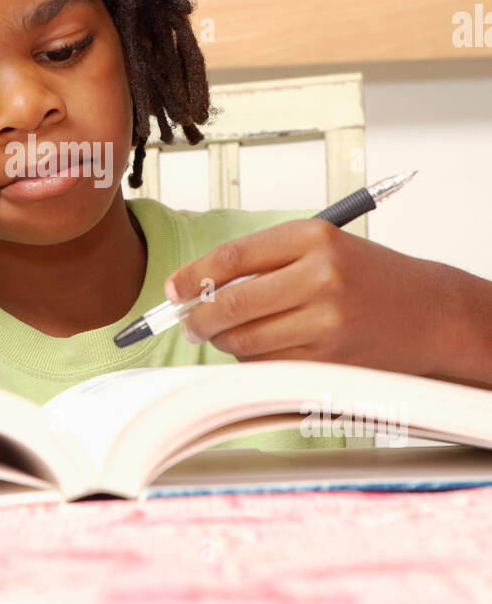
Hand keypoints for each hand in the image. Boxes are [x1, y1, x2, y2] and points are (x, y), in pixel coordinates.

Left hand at [163, 219, 446, 376]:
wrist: (429, 312)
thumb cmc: (368, 277)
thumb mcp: (321, 247)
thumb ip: (263, 261)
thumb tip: (196, 286)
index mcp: (313, 238)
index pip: (232, 258)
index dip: (192, 277)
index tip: (173, 290)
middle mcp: (320, 277)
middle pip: (231, 305)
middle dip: (199, 318)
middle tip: (189, 322)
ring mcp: (327, 323)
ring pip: (245, 341)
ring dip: (225, 342)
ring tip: (228, 335)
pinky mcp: (330, 360)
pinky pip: (268, 366)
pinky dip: (252, 361)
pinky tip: (262, 349)